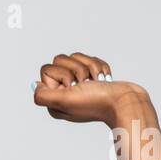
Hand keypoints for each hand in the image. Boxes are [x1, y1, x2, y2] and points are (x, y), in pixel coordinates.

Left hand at [32, 52, 150, 126]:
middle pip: (60, 60)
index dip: (62, 74)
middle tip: (86, 84)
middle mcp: (64, 92)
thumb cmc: (96, 102)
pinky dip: (100, 67)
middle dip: (77, 69)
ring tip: (96, 82)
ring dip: (90, 67)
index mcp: (54, 100)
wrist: (125, 101)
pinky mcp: (92, 77)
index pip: (46, 70)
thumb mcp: (64, 101)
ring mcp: (79, 84)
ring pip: (76, 57)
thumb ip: (44, 96)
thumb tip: (35, 84)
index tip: (73, 86)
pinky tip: (104, 79)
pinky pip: (90, 59)